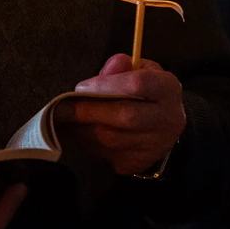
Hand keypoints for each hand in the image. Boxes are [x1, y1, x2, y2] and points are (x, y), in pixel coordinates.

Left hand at [56, 53, 185, 174]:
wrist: (165, 126)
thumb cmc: (147, 92)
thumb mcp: (140, 70)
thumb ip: (121, 66)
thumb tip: (102, 74)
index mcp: (167, 89)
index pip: (138, 84)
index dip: (106, 85)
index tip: (81, 87)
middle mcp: (167, 119)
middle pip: (125, 116)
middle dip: (88, 110)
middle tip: (62, 106)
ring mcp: (155, 145)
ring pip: (112, 139)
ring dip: (82, 128)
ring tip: (63, 119)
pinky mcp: (139, 162)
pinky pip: (106, 154)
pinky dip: (87, 143)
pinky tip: (76, 132)